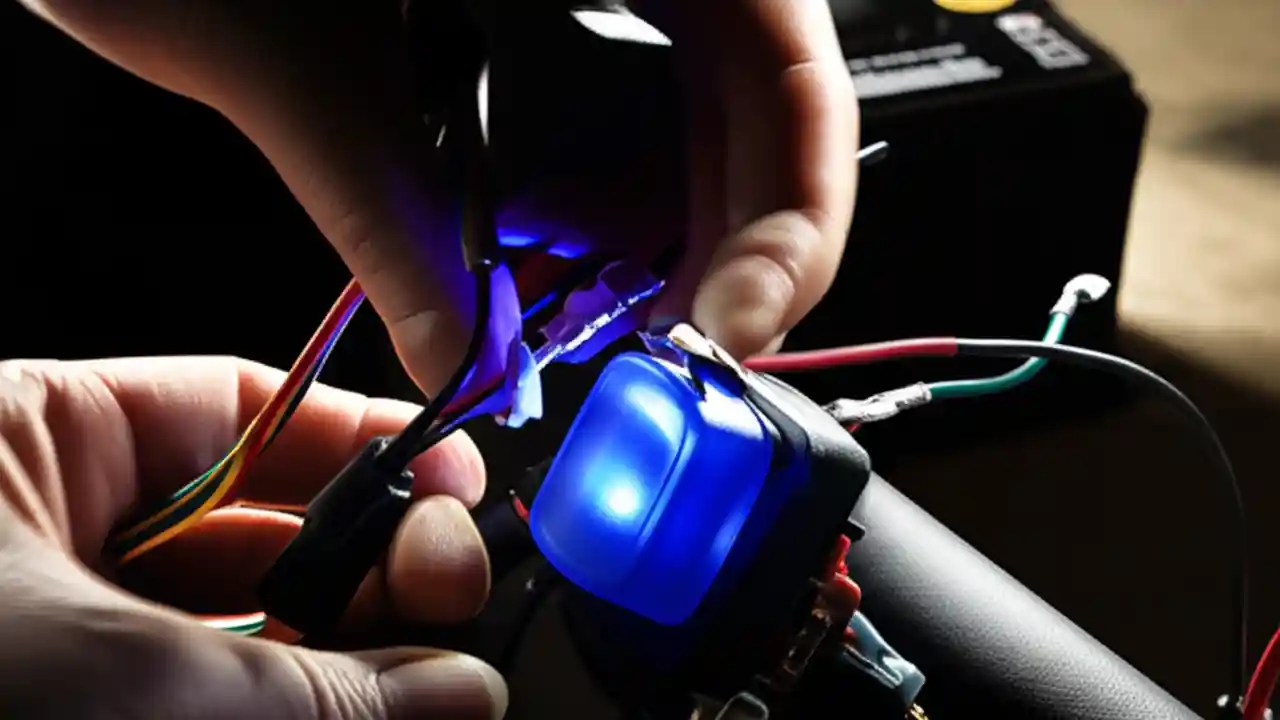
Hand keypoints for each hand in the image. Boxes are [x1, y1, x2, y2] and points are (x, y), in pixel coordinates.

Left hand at [0, 356, 505, 718]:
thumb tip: (458, 690)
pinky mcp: (96, 696)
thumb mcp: (139, 675)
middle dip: (370, 557)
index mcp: (33, 442)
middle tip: (449, 588)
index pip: (240, 408)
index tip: (455, 478)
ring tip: (426, 677)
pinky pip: (219, 685)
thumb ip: (318, 682)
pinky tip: (374, 705)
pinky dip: (301, 699)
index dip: (365, 438)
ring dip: (349, 647)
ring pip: (252, 618)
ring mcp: (76, 627)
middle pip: (263, 519)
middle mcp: (58, 529)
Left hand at [19, 0, 855, 382]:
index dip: (789, 217)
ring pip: (687, 136)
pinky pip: (609, 132)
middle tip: (666, 368)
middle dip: (720, 257)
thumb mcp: (285, 53)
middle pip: (752, 121)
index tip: (727, 332)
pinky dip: (587, 218)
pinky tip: (542, 276)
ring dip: (656, 250)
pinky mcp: (535, 25)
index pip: (789, 70)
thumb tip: (459, 362)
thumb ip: (386, 214)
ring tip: (597, 336)